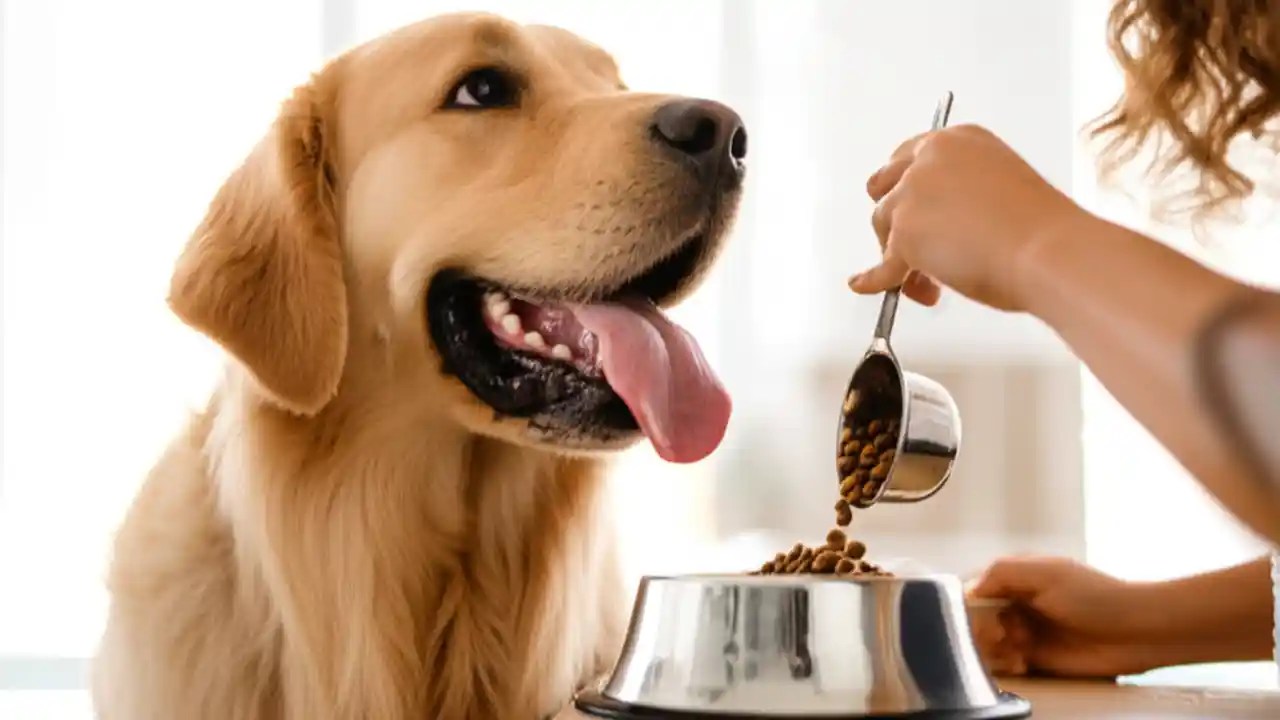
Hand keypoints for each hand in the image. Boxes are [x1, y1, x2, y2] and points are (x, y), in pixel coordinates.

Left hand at [849, 125, 1084, 311]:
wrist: (1048, 251)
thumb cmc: (1040, 228)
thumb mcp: (998, 186)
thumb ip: (962, 195)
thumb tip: (936, 229)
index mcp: (957, 141)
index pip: (908, 157)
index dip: (904, 188)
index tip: (906, 205)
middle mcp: (929, 160)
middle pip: (886, 190)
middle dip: (897, 220)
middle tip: (917, 247)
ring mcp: (913, 196)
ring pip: (883, 228)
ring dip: (902, 257)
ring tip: (932, 284)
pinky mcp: (905, 235)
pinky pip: (882, 266)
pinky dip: (873, 280)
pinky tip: (865, 284)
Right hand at [965, 556, 1162, 678]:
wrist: (1137, 632)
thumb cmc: (1097, 597)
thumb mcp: (1045, 573)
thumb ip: (1001, 573)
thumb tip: (968, 590)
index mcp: (1016, 577)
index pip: (972, 588)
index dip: (968, 604)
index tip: (980, 616)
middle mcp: (1016, 603)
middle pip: (974, 618)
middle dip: (981, 629)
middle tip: (1002, 635)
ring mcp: (1025, 632)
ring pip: (985, 643)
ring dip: (993, 650)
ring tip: (1016, 651)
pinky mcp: (1035, 658)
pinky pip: (1003, 664)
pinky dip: (1005, 666)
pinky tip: (1022, 663)